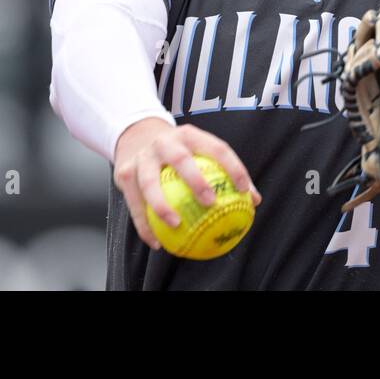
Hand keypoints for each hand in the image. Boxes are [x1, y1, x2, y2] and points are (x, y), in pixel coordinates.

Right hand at [112, 117, 261, 250]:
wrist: (136, 136)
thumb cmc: (179, 151)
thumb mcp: (200, 152)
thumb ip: (224, 173)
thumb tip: (254, 202)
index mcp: (189, 135)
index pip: (216, 148)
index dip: (233, 167)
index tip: (244, 191)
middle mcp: (164, 142)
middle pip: (180, 159)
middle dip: (195, 180)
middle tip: (210, 202)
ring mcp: (142, 157)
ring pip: (150, 182)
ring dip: (162, 205)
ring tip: (176, 225)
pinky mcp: (124, 173)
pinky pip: (135, 204)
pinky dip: (145, 225)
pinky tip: (158, 243)